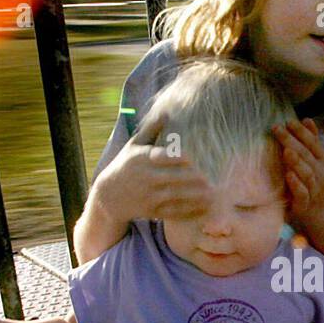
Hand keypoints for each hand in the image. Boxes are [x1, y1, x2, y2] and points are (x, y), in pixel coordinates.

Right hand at [94, 111, 212, 222]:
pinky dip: (191, 210)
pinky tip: (206, 207)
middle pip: (173, 178)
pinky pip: (174, 212)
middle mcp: (146, 178)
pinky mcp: (154, 211)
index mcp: (142, 159)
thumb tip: (166, 110)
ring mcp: (150, 196)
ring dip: (196, 195)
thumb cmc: (126, 165)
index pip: (162, 157)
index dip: (179, 156)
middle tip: (214, 175)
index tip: (196, 154)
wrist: (109, 196)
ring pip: (176, 196)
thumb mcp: (134, 145)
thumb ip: (152, 129)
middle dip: (193, 178)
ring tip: (214, 191)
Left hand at [272, 118, 323, 227]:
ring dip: (297, 162)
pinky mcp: (304, 204)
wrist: (320, 211)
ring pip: (307, 174)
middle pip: (306, 155)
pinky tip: (288, 175)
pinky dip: (296, 185)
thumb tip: (307, 119)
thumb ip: (311, 140)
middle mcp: (320, 173)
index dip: (301, 131)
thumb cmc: (313, 180)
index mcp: (323, 159)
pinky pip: (302, 194)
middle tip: (277, 129)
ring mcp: (314, 189)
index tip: (287, 121)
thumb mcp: (316, 159)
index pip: (312, 142)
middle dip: (292, 141)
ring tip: (286, 151)